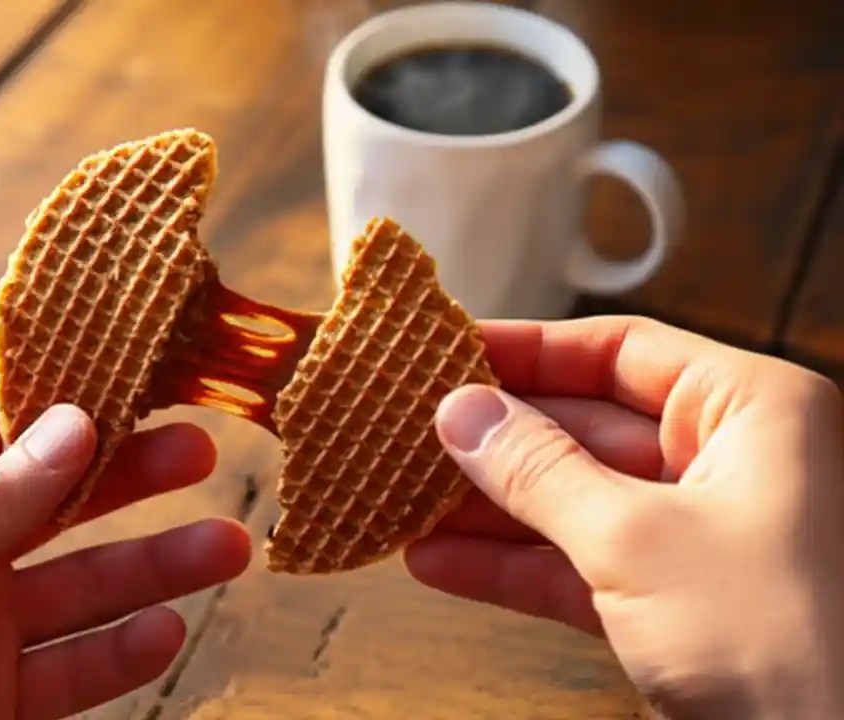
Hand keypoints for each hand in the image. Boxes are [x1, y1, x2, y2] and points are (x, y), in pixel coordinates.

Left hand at [0, 364, 249, 719]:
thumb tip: (72, 426)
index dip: (62, 382)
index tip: (135, 353)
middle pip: (60, 496)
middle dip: (132, 470)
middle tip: (203, 445)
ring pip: (85, 586)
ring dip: (156, 564)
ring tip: (226, 543)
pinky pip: (73, 674)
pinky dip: (124, 653)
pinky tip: (166, 628)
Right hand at [406, 316, 843, 718]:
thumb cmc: (787, 645)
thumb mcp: (638, 541)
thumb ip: (540, 471)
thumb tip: (464, 414)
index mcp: (753, 413)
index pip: (621, 351)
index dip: (528, 350)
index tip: (449, 352)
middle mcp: (730, 464)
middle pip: (588, 426)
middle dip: (497, 439)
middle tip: (413, 431)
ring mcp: (702, 537)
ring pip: (575, 500)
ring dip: (490, 508)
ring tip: (408, 498)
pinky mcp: (677, 603)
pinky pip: (579, 565)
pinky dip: (514, 566)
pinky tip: (442, 561)